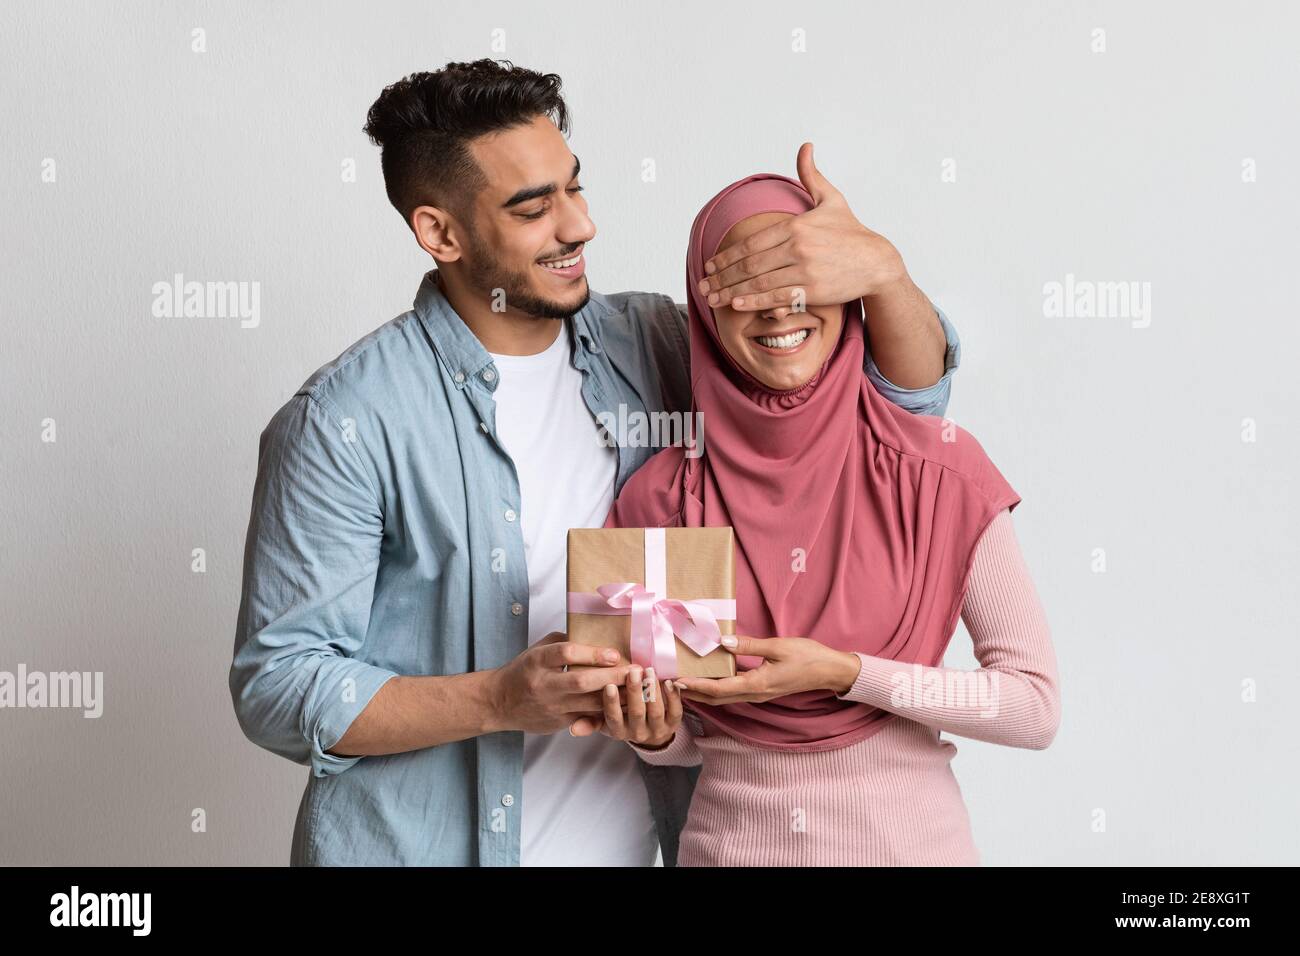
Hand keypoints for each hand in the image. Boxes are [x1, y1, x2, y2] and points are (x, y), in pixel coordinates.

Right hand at [491, 632, 630, 733]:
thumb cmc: (524, 671)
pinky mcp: (558, 723)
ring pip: (589, 704)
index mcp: (538, 661)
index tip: (615, 653)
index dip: (593, 653)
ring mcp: (551, 706)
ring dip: (616, 697)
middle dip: (612, 676)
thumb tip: (594, 633)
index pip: (567, 653)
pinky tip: (624, 707)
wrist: (499, 702)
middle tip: (636, 671)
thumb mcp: (538, 649)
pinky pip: (587, 718)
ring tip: (638, 688)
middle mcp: (544, 684)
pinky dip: (606, 713)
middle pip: (582, 681)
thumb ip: (563, 641)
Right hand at [568, 665, 682, 748]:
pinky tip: (668, 681)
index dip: (611, 703)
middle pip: (636, 713)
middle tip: (633, 671)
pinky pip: (675, 711)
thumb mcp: (604, 721)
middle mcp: (637, 733)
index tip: (609, 685)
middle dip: (634, 691)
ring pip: (655, 711)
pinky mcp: (673, 723)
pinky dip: (672, 696)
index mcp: (618, 731)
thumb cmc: (623, 718)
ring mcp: (657, 729)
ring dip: (653, 691)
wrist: (651, 731)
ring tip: (649, 671)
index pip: (613, 718)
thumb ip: (590, 721)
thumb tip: (572, 728)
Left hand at [674, 635, 861, 704]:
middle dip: (691, 692)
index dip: (695, 685)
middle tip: (669, 683)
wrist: (830, 671)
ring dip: (701, 691)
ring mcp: (758, 693)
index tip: (675, 680)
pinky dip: (716, 687)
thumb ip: (749, 645)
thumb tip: (722, 643)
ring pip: (723, 696)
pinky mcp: (761, 689)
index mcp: (756, 685)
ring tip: (681, 682)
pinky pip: (733, 691)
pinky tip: (708, 677)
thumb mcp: (778, 647)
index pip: (718, 689)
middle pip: (715, 697)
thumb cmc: (807, 657)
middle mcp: (754, 694)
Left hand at [695, 142, 908, 315]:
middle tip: (703, 284)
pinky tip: (736, 304)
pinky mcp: (812, 290)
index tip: (710, 264)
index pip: (752, 242)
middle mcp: (797, 247)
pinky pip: (776, 297)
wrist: (877, 261)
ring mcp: (804, 270)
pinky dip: (754, 301)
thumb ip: (811, 175)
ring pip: (759, 282)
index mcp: (796, 225)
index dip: (727, 255)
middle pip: (750, 263)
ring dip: (731, 291)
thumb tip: (806, 146)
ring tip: (712, 298)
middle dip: (723, 276)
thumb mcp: (831, 200)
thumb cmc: (851, 232)